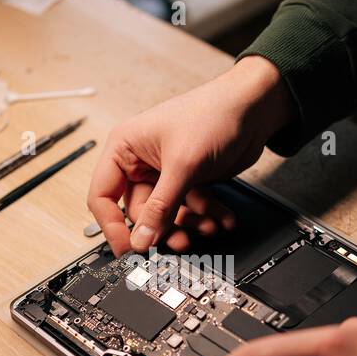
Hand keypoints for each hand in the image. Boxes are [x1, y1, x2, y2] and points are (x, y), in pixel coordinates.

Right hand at [87, 56, 293, 254]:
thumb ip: (160, 208)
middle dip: (163, 227)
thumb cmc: (212, 114)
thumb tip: (142, 239)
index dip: (112, 226)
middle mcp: (141, 160)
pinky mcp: (188, 179)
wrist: (254, 107)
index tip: (128, 248)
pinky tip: (221, 218)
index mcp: (124, 148)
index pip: (102, 195)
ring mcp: (165, 171)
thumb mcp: (182, 166)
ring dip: (189, 223)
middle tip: (180, 241)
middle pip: (139, 211)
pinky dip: (206, 215)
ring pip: (167, 213)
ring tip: (208, 227)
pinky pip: (190, 207)